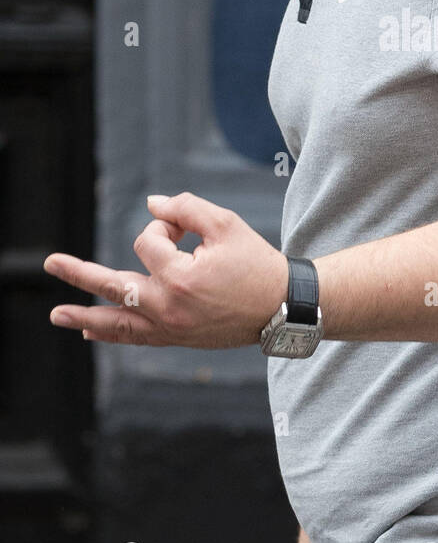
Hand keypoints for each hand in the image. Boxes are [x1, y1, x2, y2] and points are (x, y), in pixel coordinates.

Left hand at [42, 192, 289, 348]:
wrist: (282, 306)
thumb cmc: (255, 262)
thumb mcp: (226, 224)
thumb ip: (186, 208)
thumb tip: (152, 203)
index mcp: (181, 277)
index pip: (150, 242)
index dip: (166, 227)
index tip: (187, 230)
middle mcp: (169, 307)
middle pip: (114, 285)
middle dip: (80, 273)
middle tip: (49, 263)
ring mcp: (170, 328)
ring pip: (119, 321)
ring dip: (85, 314)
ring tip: (57, 314)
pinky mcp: (176, 339)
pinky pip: (135, 338)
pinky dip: (111, 333)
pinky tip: (88, 330)